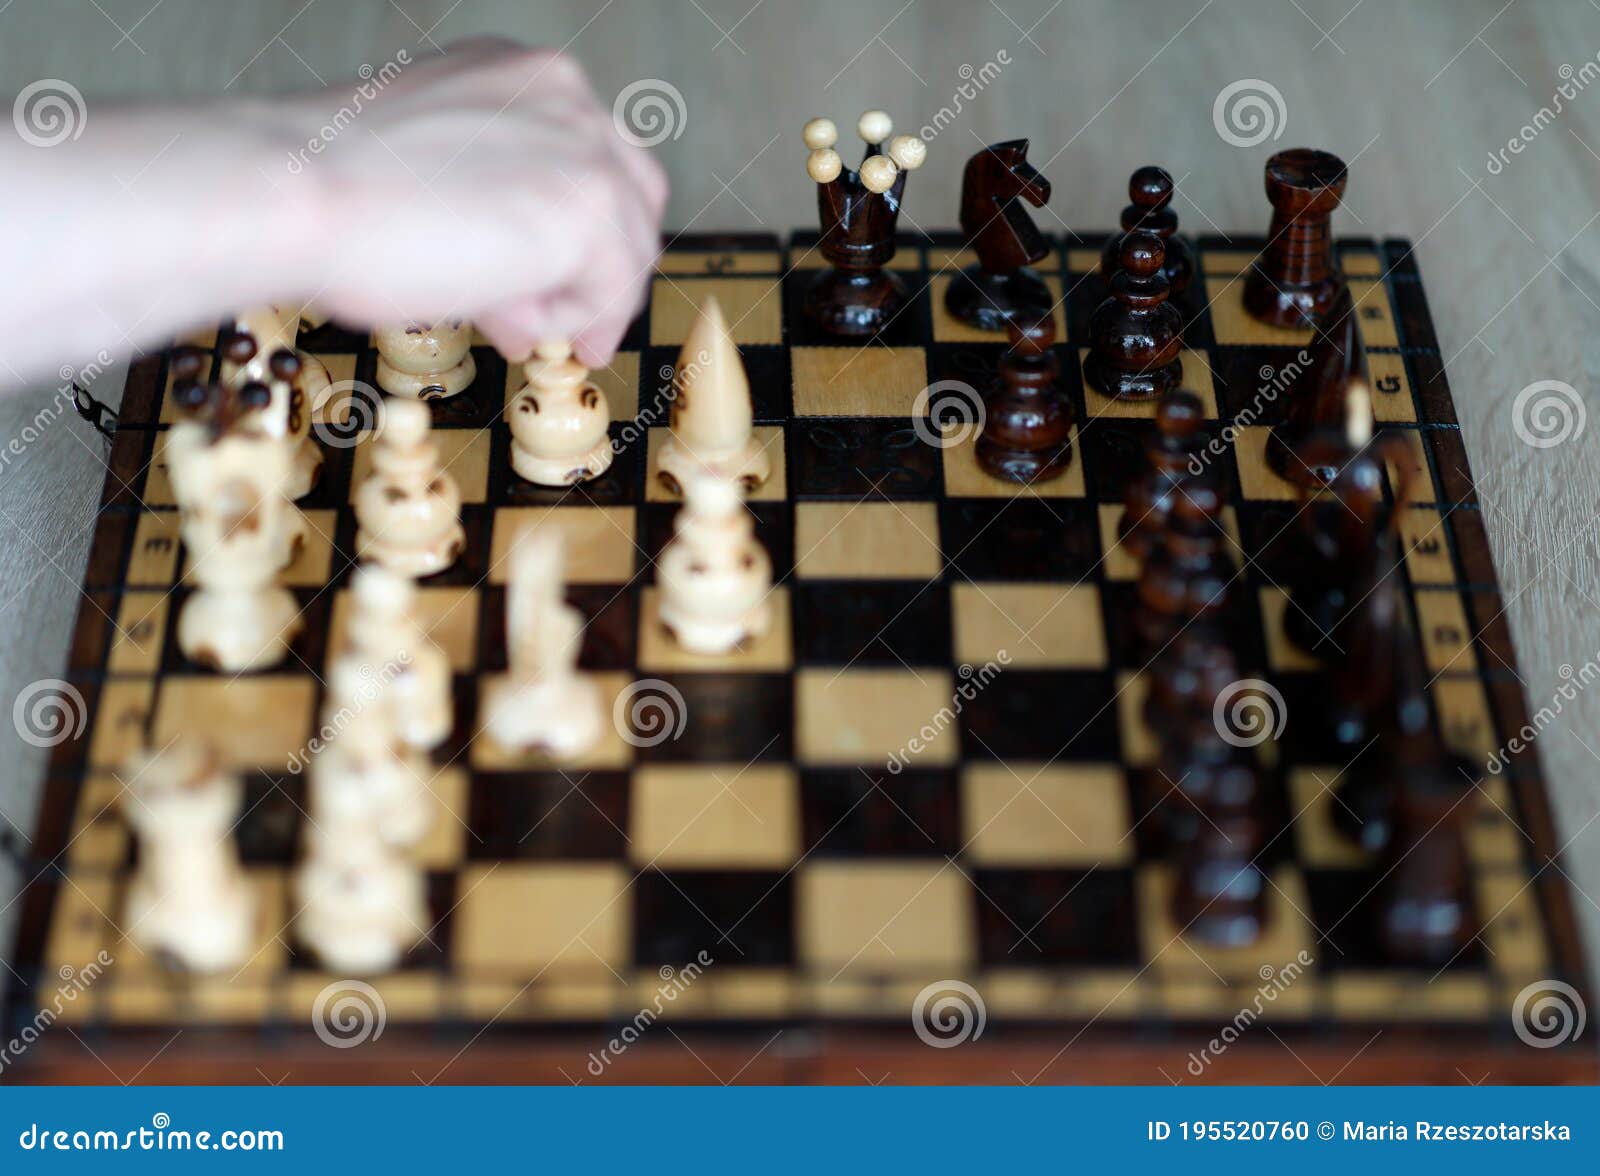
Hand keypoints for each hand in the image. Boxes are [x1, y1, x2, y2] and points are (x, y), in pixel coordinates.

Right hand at [288, 38, 667, 365]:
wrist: (297, 194)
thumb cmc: (332, 190)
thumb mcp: (433, 179)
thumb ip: (492, 211)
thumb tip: (523, 286)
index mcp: (516, 76)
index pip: (587, 154)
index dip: (576, 227)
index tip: (553, 276)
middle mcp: (559, 93)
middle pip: (631, 193)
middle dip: (598, 264)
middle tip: (558, 320)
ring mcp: (584, 146)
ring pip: (627, 246)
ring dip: (574, 300)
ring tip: (509, 326)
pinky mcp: (592, 208)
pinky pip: (612, 288)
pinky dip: (571, 321)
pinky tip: (513, 325)